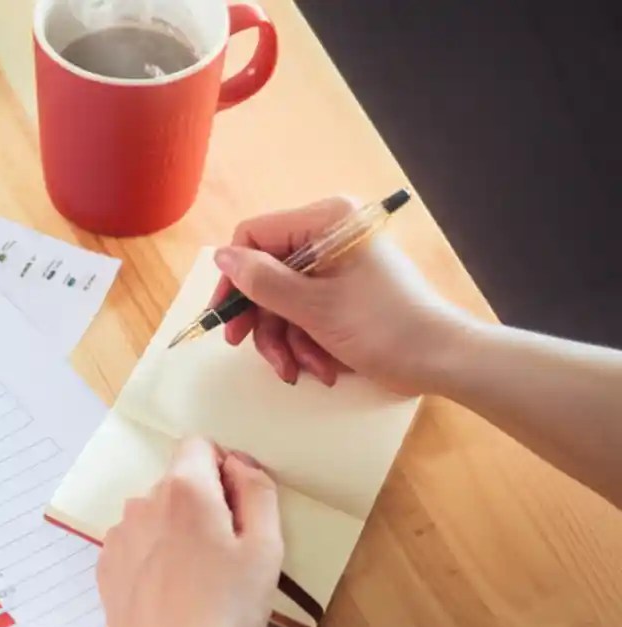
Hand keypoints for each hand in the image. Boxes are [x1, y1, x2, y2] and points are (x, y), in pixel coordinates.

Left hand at [97, 437, 282, 626]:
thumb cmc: (225, 613)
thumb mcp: (266, 548)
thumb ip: (258, 490)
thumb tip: (240, 465)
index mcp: (185, 490)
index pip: (200, 445)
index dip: (224, 470)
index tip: (237, 506)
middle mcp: (144, 502)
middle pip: (178, 482)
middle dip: (203, 504)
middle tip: (225, 553)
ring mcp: (120, 534)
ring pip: (156, 514)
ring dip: (175, 531)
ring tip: (197, 579)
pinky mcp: (107, 565)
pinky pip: (136, 543)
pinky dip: (153, 557)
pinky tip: (171, 591)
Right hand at [208, 196, 471, 393]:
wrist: (442, 358)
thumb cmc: (383, 326)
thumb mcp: (314, 307)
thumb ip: (263, 281)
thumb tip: (222, 258)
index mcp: (326, 220)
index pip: (255, 236)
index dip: (235, 278)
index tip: (227, 318)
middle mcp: (329, 234)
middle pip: (267, 273)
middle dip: (264, 320)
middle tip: (249, 350)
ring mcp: (337, 264)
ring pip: (283, 298)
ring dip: (286, 339)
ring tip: (298, 369)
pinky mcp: (344, 290)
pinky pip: (305, 311)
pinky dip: (306, 342)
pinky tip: (319, 367)